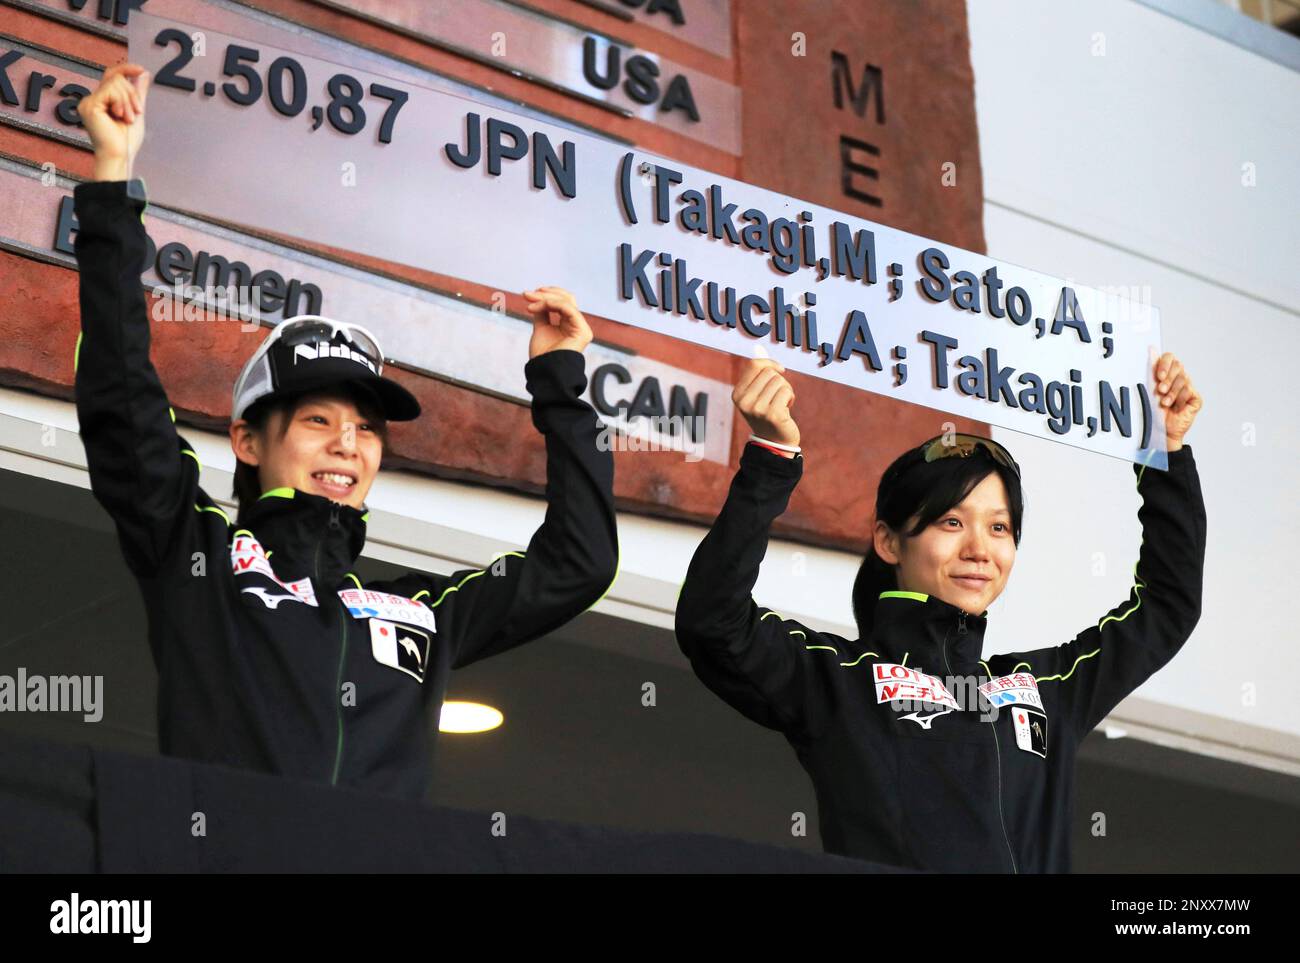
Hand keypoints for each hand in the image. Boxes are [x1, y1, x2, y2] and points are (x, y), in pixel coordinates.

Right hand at [77, 62, 150, 180]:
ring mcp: (89, 102)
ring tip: (128, 118)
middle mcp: (93, 99)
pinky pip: (109, 91)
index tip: (141, 69)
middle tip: (136, 113)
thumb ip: (138, 92)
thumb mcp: (137, 111)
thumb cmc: (126, 140)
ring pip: (114, 83)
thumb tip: (143, 74)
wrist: (120, 155)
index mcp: (103, 100)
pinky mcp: (90, 106)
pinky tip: (120, 116)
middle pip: (116, 78)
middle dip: (132, 94)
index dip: (126, 69)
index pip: (112, 76)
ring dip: (128, 100)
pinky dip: (121, 102)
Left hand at [524, 286, 592, 357]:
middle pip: (566, 298)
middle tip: (528, 294)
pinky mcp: (582, 331)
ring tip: (530, 304)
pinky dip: (552, 304)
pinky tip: (537, 307)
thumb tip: (537, 298)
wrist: (544, 372)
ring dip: (545, 299)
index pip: (562, 302)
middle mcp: (577, 325)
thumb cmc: (543, 356)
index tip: (527, 295)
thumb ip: (542, 313)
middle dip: (546, 294)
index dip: (546, 295)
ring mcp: (581, 328)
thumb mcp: (540, 328)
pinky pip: (569, 309)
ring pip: (567, 301)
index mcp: (569, 325)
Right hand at [733, 358, 799, 451]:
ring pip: (779, 381)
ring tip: (782, 403)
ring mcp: (757, 409)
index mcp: (737, 394)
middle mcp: (744, 402)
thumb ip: (758, 373)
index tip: (780, 369)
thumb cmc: (768, 413)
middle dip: (779, 380)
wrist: (774, 441)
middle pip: (769, 372)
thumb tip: (758, 347)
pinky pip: (787, 391)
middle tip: (779, 395)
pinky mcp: (772, 414)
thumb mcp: (757, 393)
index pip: (754, 365)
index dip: (769, 363)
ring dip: (786, 390)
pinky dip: (790, 398)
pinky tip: (786, 409)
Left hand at [1153, 351, 1201, 451]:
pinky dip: (1180, 399)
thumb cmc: (1152, 410)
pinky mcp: (1195, 398)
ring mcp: (1188, 387)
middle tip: (1160, 390)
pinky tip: (1174, 407)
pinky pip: (1189, 391)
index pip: (1170, 357)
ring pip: (1183, 380)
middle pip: (1178, 366)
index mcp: (1166, 373)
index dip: (1165, 363)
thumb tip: (1151, 348)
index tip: (1158, 375)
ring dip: (1172, 392)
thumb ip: (1151, 369)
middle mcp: (1178, 378)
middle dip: (1167, 379)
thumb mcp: (1148, 388)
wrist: (1160, 431)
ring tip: (1165, 402)